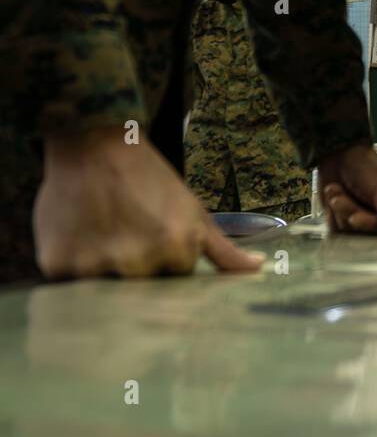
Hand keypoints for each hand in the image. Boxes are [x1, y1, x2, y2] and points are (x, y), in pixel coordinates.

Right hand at [36, 126, 265, 279]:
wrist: (93, 144)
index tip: (154, 236)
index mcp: (174, 248)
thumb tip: (258, 269)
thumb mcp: (193, 210)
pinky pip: (67, 286)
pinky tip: (80, 234)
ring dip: (102, 272)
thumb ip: (224, 251)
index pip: (175, 284)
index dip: (165, 263)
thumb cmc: (147, 178)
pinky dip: (72, 267)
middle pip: (140, 293)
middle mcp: (136, 262)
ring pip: (103, 292)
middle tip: (126, 233)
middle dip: (135, 272)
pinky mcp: (58, 265)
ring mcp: (94, 266)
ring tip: (103, 232)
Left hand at [318, 143, 376, 235]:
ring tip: (337, 191)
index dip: (370, 224)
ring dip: (340, 209)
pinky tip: (333, 195)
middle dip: (350, 211)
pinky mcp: (345, 221)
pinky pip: (337, 230)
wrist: (340, 154)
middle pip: (366, 232)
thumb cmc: (367, 167)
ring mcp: (363, 221)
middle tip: (340, 199)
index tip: (355, 217)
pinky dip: (332, 213)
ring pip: (350, 231)